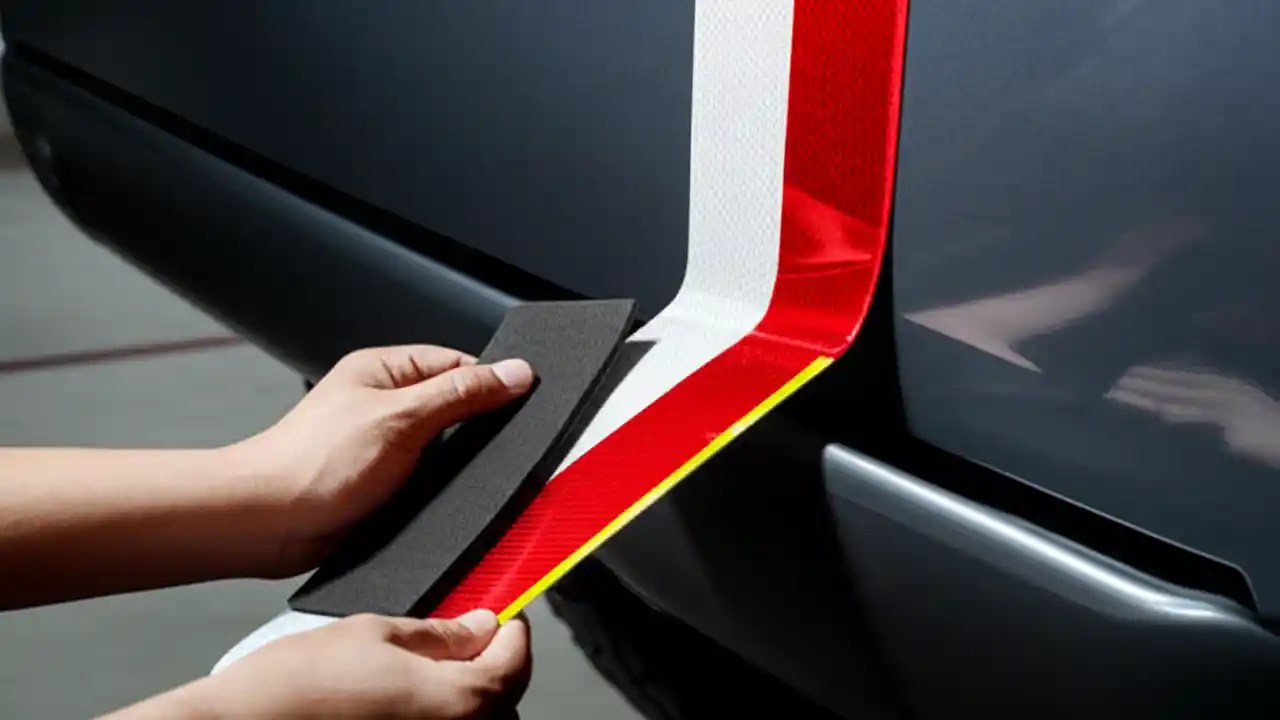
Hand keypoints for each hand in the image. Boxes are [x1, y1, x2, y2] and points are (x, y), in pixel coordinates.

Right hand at [107, 610, 530, 718]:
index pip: (517, 659)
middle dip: (492, 663)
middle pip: (504, 697)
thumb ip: (439, 633)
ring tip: (431, 670)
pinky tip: (410, 700)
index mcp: (462, 701)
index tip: (502, 613)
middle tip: (466, 636)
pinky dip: (442, 716)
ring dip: (471, 696)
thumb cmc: (295, 687)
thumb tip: (480, 626)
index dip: (512, 628)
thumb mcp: (374, 633)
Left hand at [232, 345, 534, 575]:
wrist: (268, 524)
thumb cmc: (313, 463)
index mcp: (384, 370)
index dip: (490, 381)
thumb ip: (462, 394)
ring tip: (461, 476)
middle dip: (476, 427)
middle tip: (496, 444)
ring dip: (456, 464)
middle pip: (454, 405)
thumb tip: (514, 373)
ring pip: (444, 448)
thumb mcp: (402, 418)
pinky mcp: (383, 485)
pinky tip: (445, 500)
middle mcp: (383, 404)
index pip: (457, 363)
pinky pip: (428, 481)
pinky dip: (441, 491)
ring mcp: (383, 446)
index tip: (521, 399)